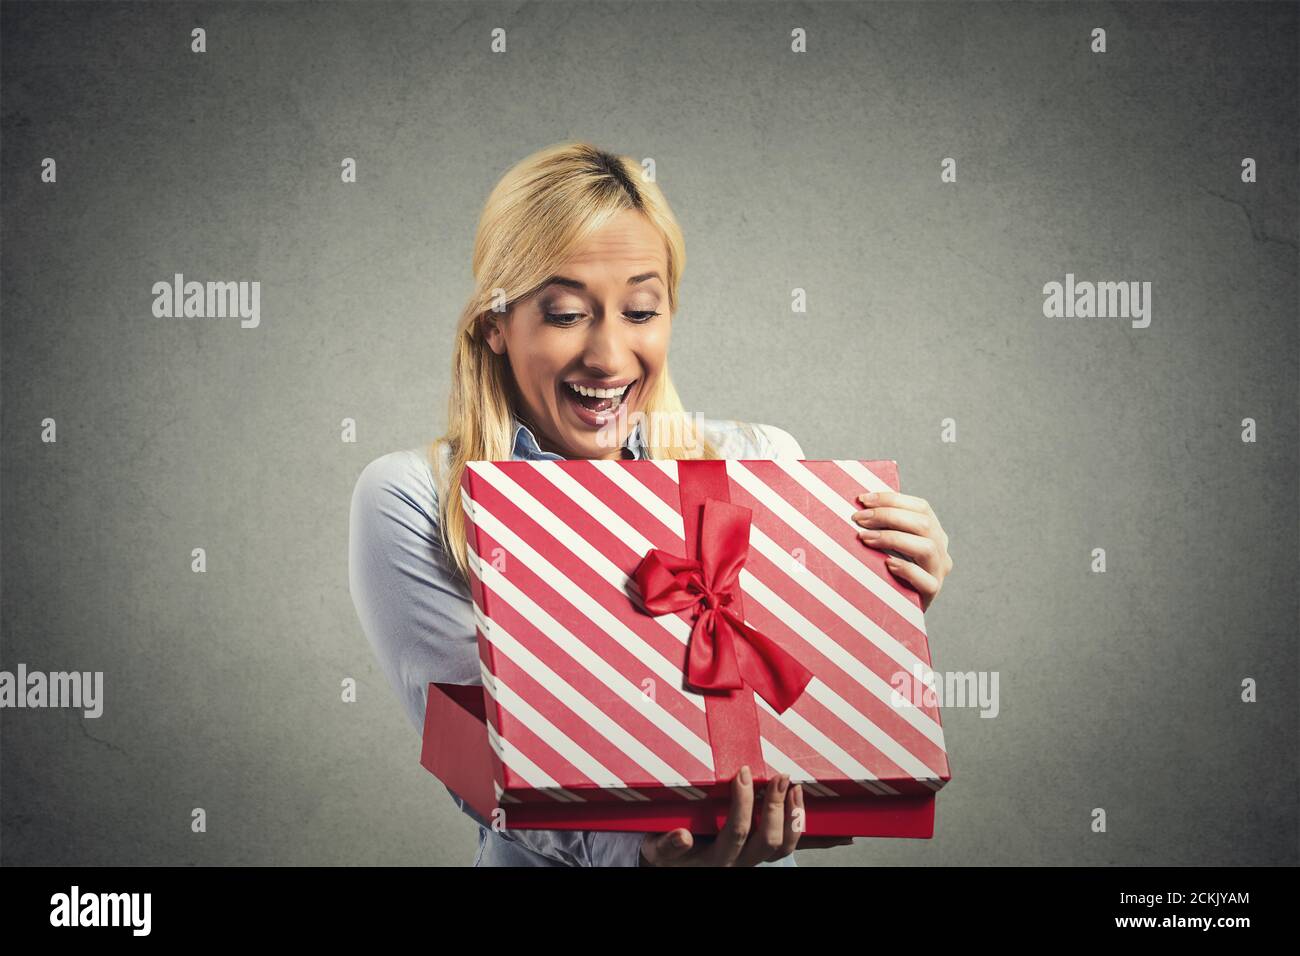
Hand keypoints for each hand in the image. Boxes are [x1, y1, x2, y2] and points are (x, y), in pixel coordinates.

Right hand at [638, 765, 854, 865]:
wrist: (670, 864)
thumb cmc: (663, 851)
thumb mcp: (657, 849)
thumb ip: (668, 845)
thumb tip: (683, 838)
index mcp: (717, 858)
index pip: (737, 831)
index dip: (744, 803)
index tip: (743, 773)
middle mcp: (740, 862)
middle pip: (768, 840)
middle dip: (776, 806)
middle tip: (778, 776)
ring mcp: (754, 858)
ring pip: (785, 848)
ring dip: (795, 817)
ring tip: (795, 788)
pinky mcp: (764, 853)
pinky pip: (794, 849)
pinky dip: (820, 841)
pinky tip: (843, 836)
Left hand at [853, 490, 952, 611]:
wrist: (896, 608)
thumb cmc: (887, 571)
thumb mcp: (889, 544)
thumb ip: (884, 526)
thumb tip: (860, 505)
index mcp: (933, 532)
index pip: (920, 507)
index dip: (892, 499)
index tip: (863, 500)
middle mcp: (940, 549)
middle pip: (922, 523)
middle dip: (887, 516)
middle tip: (858, 519)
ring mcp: (938, 571)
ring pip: (926, 547)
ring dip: (891, 538)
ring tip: (865, 538)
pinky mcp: (932, 592)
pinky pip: (924, 579)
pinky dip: (905, 568)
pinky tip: (886, 564)